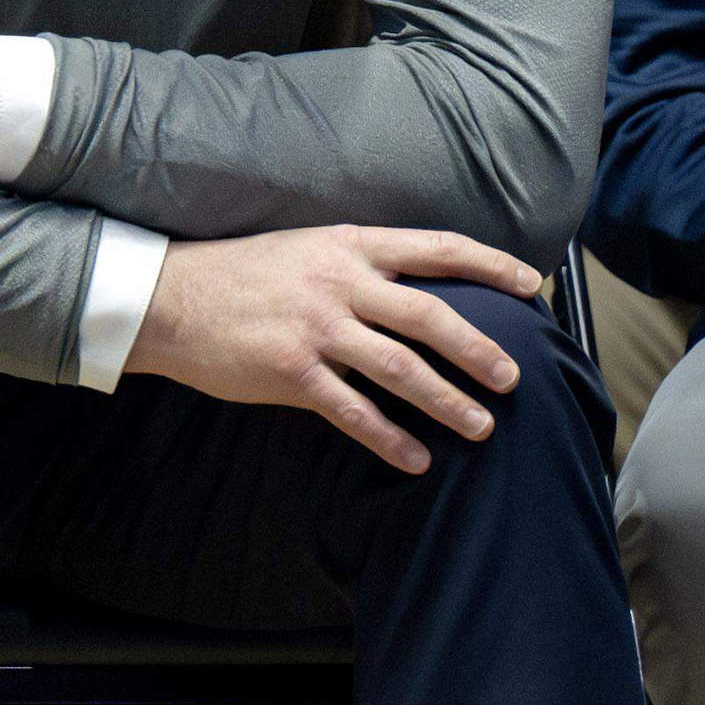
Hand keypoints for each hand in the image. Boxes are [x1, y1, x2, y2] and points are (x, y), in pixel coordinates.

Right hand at [125, 225, 548, 473]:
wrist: (173, 298)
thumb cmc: (246, 273)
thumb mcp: (310, 247)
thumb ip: (362, 263)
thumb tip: (419, 286)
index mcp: (352, 245)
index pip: (438, 248)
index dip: (490, 266)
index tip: (531, 285)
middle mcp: (342, 282)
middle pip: (430, 316)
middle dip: (480, 349)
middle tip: (514, 379)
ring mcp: (317, 328)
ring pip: (401, 369)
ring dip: (447, 401)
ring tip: (482, 426)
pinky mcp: (291, 372)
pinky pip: (353, 412)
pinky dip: (390, 438)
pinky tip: (417, 460)